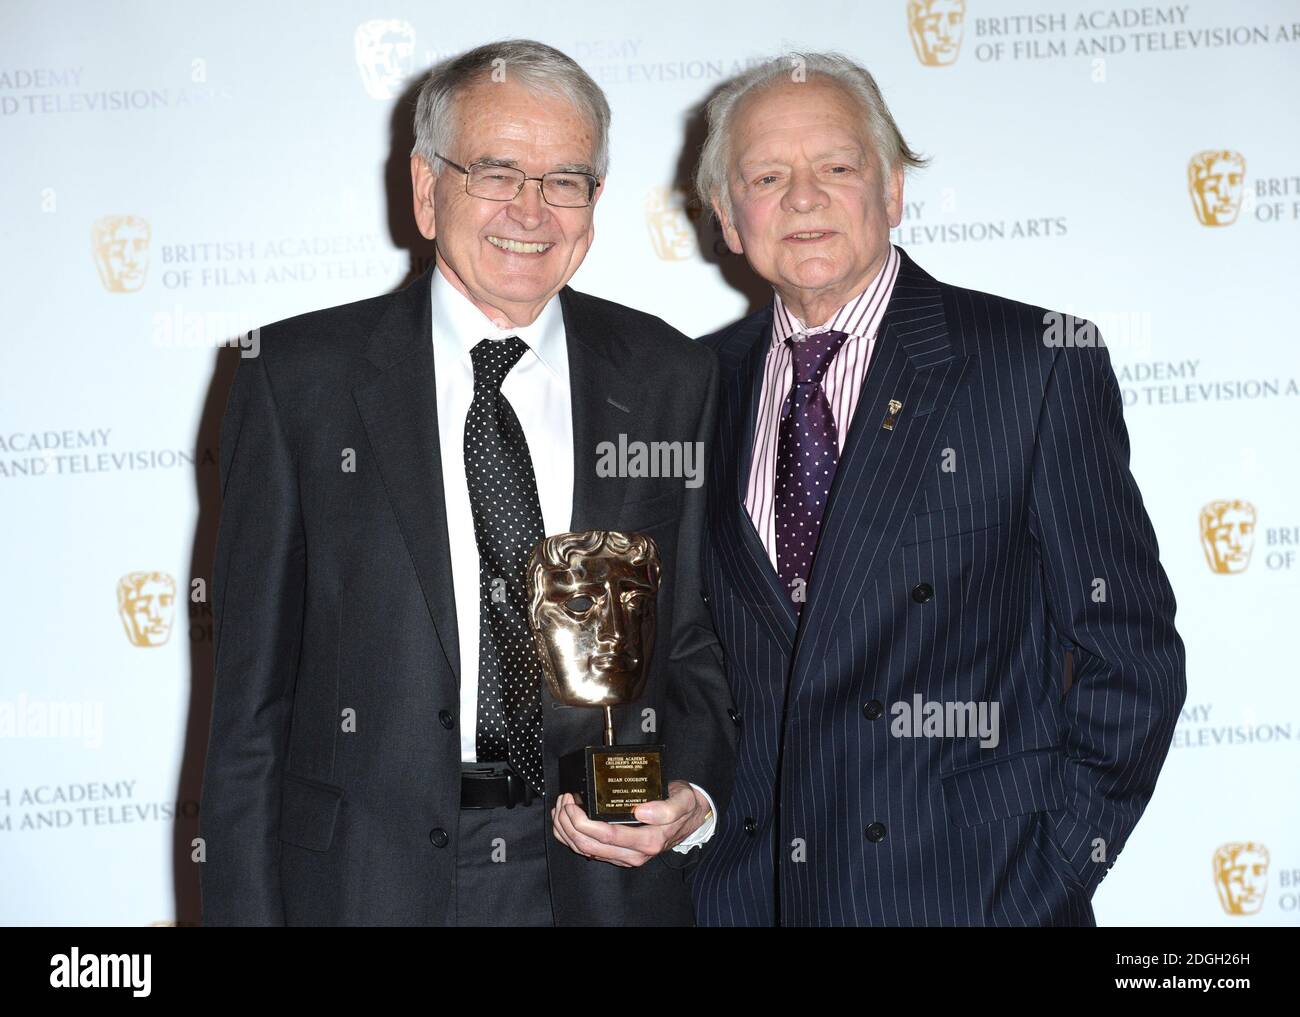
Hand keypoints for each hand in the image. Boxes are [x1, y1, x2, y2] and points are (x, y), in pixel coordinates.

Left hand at [550, 780, 708, 866]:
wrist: (691, 818)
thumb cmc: (684, 806)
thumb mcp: (682, 801)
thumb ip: (666, 808)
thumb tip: (641, 812)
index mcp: (647, 841)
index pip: (605, 836)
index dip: (582, 821)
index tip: (572, 802)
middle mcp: (634, 854)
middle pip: (588, 846)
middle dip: (568, 824)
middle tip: (564, 801)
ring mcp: (624, 857)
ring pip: (584, 851)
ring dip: (566, 830)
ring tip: (561, 807)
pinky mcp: (618, 854)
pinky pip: (587, 851)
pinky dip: (570, 837)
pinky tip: (565, 821)